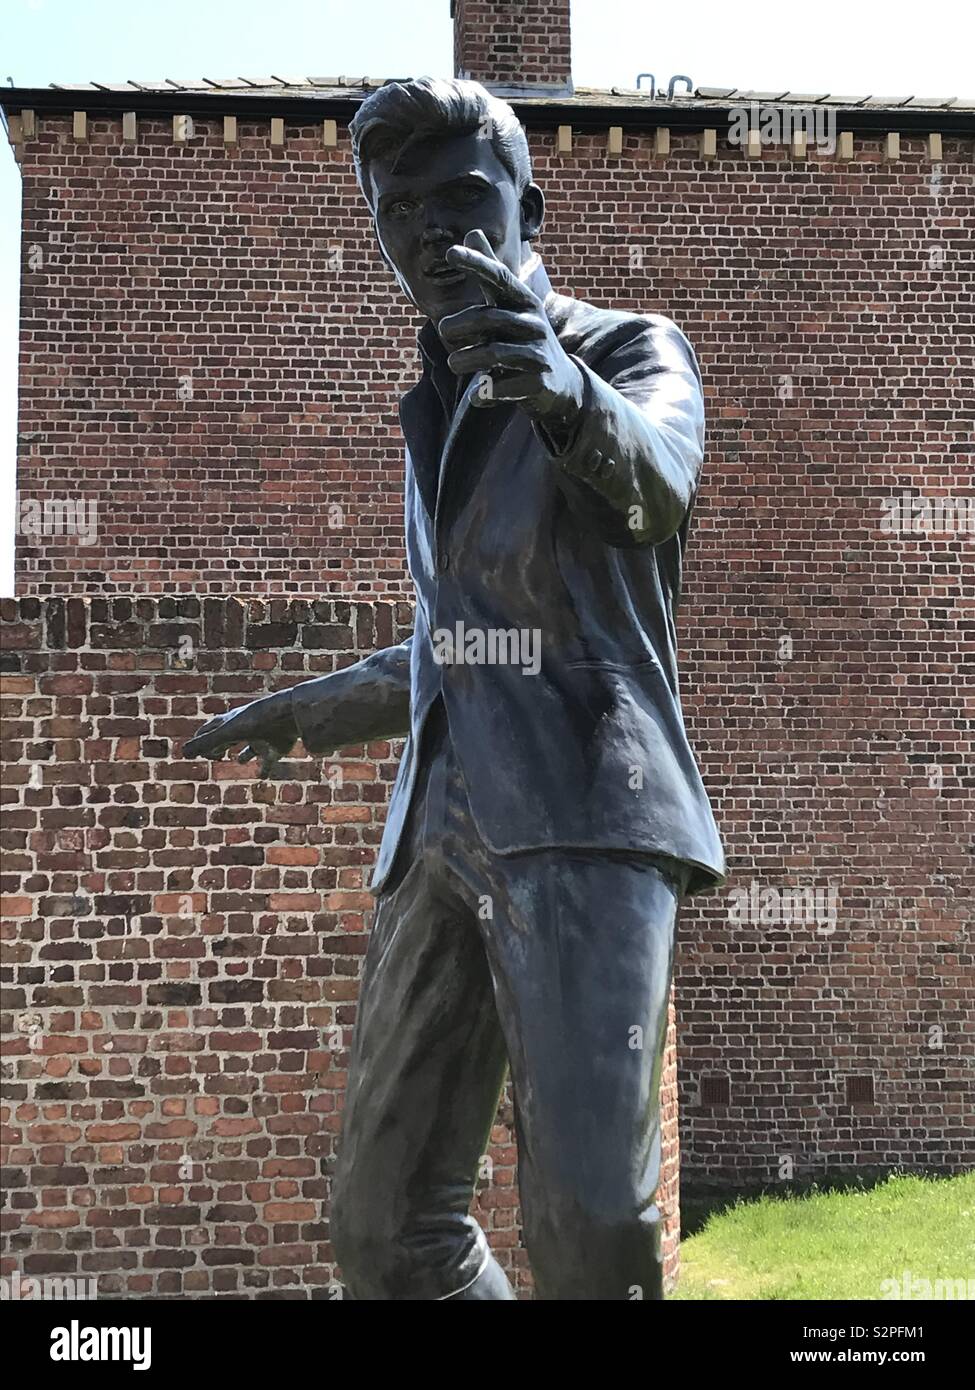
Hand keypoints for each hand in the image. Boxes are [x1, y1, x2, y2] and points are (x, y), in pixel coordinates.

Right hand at [183, 690, 297, 776]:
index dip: (202, 739)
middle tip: (213, 756)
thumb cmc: (256, 721)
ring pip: (250, 748)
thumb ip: (206, 743)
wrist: (289, 714)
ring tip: (239, 760)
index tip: (194, 749)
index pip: (211, 729)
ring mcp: (262, 738)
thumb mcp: (227, 733)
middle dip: (220, 746)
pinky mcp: (276, 748)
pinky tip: (262, 777)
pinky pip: (268, 762)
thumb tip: (183, 753)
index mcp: (231, 722)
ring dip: (244, 754)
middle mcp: (246, 729)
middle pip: (229, 738)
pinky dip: (264, 769)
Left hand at [438, 230, 584, 426]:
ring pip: (495, 353)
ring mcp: (538, 354)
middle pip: (490, 319)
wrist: (560, 384)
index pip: (499, 277)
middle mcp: (534, 324)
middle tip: (443, 330)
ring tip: (453, 363)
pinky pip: (504, 387)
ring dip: (467, 360)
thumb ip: (490, 273)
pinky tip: (476, 396)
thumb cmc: (524, 338)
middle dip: (461, 324)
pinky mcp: (538, 382)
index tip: (450, 252)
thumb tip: (472, 232)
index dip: (476, 264)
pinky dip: (485, 392)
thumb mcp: (509, 305)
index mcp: (525, 301)